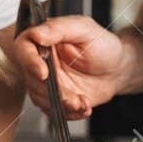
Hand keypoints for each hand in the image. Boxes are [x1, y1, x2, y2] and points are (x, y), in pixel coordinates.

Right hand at [8, 15, 126, 119]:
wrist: (118, 70)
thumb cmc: (103, 45)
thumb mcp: (85, 29)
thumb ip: (60, 28)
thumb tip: (37, 33)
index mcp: (45, 40)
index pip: (24, 48)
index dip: (30, 62)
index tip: (44, 73)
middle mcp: (42, 61)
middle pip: (30, 78)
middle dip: (51, 91)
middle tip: (72, 96)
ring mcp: (48, 81)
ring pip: (40, 97)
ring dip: (61, 104)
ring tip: (82, 102)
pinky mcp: (55, 98)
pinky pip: (53, 110)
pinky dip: (69, 113)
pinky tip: (84, 106)